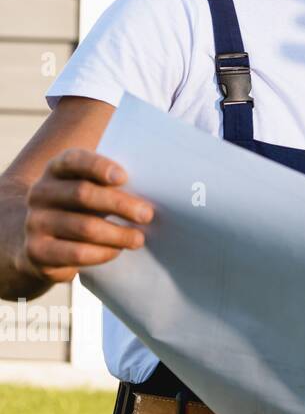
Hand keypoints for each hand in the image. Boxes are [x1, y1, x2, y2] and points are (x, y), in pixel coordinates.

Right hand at [20, 149, 152, 284]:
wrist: (39, 244)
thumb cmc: (80, 210)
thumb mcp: (90, 189)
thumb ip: (113, 183)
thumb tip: (160, 185)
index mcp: (56, 170)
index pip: (74, 160)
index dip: (98, 166)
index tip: (124, 177)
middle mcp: (41, 192)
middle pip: (83, 194)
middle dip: (121, 204)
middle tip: (147, 215)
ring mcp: (35, 222)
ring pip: (84, 227)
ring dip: (118, 234)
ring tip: (139, 239)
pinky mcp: (37, 251)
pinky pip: (76, 253)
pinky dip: (102, 253)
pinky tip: (117, 251)